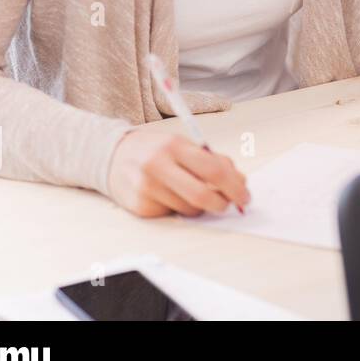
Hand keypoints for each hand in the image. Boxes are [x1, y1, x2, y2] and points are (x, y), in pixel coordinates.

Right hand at [107, 128, 249, 217]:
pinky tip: (172, 196)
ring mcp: (147, 189)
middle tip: (232, 205)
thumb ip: (212, 160)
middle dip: (224, 203)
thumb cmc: (156, 150)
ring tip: (195, 193)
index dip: (235, 186)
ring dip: (203, 206)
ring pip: (190, 209)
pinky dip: (182, 209)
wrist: (113, 156)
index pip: (214, 170)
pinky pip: (174, 215)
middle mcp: (158, 166)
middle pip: (202, 195)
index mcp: (174, 146)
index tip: (246, 195)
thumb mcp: (184, 145)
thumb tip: (240, 182)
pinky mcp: (140, 207)